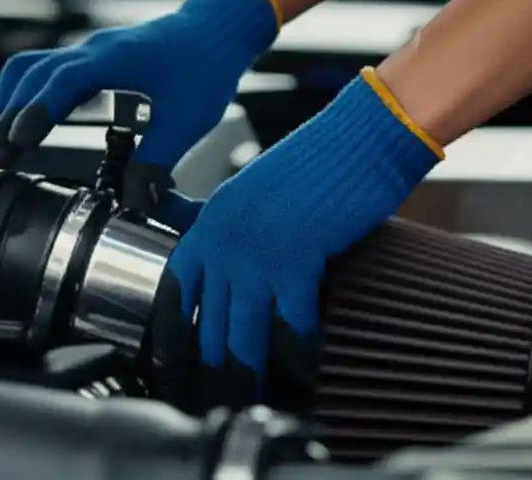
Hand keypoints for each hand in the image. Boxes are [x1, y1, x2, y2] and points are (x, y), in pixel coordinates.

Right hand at [0, 0, 279, 211]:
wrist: (215, 30)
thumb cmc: (206, 67)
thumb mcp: (189, 119)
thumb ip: (158, 161)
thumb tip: (135, 205)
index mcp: (114, 59)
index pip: (63, 80)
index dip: (38, 108)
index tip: (19, 140)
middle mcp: (92, 51)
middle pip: (31, 75)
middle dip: (7, 116)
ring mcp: (86, 53)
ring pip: (28, 69)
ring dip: (6, 104)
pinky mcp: (87, 61)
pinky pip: (39, 72)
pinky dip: (22, 98)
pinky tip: (20, 127)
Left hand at [150, 68, 442, 409]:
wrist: (358, 137)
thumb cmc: (316, 160)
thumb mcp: (254, 188)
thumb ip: (229, 222)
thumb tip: (218, 249)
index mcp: (212, 220)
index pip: (176, 285)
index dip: (173, 325)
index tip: (175, 354)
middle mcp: (225, 239)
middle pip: (209, 317)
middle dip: (212, 360)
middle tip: (215, 386)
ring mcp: (257, 254)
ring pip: (244, 330)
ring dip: (251, 368)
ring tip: (253, 393)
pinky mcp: (297, 262)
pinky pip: (292, 322)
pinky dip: (300, 348)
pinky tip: (304, 364)